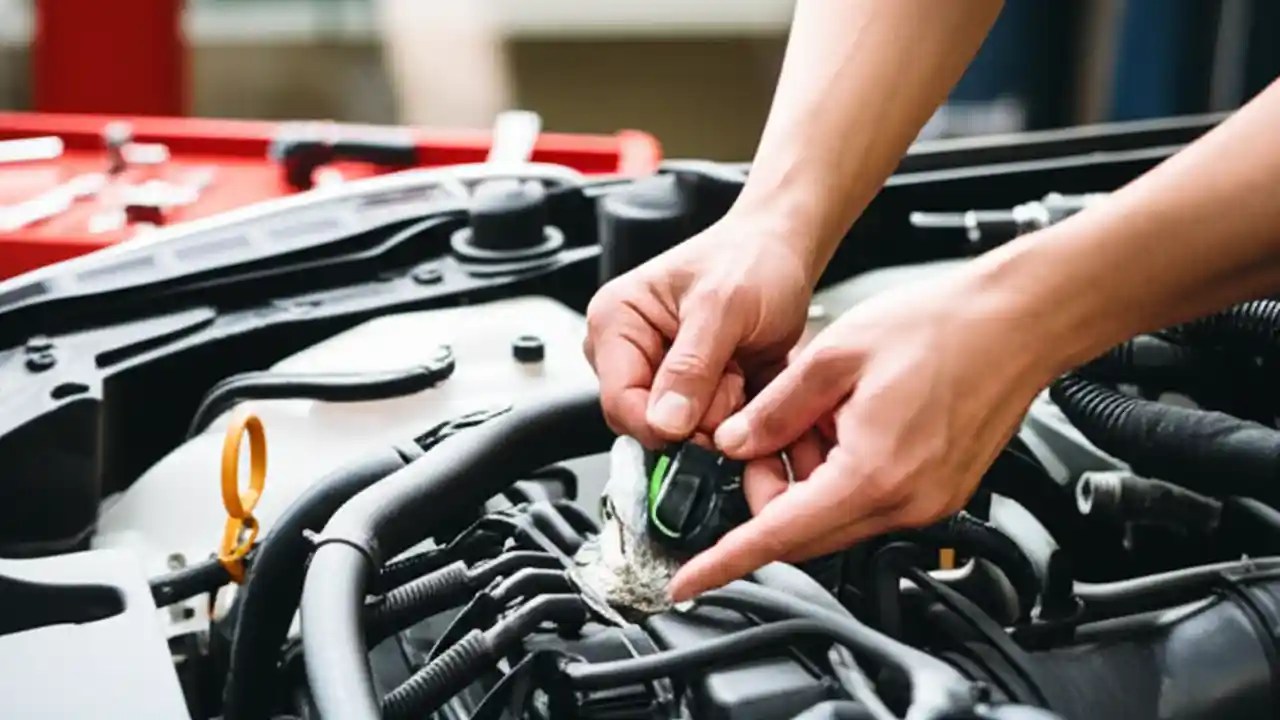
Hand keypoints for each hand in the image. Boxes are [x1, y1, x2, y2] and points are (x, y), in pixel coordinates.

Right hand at [584, 213, 815, 447]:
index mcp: (616, 321)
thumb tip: (665, 422)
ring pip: (677, 431)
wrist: (782, 253)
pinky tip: (743, 380)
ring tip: (738, 368)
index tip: (704, 426)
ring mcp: (657, 373)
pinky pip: (703, 430)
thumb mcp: (724, 307)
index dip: (661, 426)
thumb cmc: (750, 260)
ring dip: (719, 413)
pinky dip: (731, 417)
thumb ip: (693, 366)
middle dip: (697, 415)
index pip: (618, 400)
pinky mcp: (686, 392)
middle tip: (731, 374)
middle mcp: (628, 351)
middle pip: (646, 422)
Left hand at [668, 262, 1061, 600]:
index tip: (690, 580)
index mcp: (872, 474)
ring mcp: (927, 504)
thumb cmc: (942, 327)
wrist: (1016, 321)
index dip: (726, 560)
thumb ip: (774, 410)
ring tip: (814, 419)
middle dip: (765, 501)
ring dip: (804, 486)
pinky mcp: (939, 494)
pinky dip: (839, 478)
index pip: (778, 536)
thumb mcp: (832, 356)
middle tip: (756, 443)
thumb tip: (733, 443)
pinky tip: (844, 427)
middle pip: (804, 534)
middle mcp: (905, 503)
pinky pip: (868, 504)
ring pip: (835, 520)